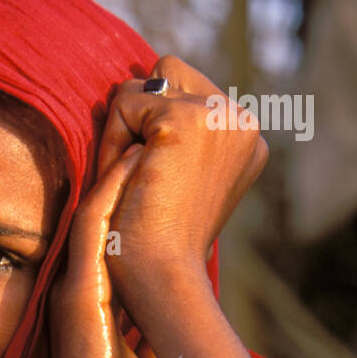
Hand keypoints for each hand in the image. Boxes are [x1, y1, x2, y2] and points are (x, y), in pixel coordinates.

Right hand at [42, 146, 171, 357]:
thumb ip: (161, 337)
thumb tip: (189, 324)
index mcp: (101, 303)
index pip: (121, 241)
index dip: (138, 203)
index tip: (161, 172)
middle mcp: (86, 286)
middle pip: (105, 213)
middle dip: (125, 170)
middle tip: (146, 130)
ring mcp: (79, 285)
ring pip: (96, 208)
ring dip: (117, 167)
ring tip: (138, 127)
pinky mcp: (79, 290)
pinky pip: (92, 225)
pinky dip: (111, 188)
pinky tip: (131, 156)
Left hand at [98, 55, 268, 322]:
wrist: (161, 281)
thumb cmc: (158, 248)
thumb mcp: (176, 182)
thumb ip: (174, 137)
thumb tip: (143, 84)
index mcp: (244, 137)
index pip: (184, 90)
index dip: (151, 129)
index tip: (151, 182)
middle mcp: (242, 121)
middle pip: (167, 76)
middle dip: (139, 121)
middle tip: (137, 180)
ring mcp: (219, 116)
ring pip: (146, 86)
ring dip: (125, 132)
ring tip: (133, 183)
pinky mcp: (186, 119)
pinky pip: (125, 102)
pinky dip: (112, 141)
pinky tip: (127, 181)